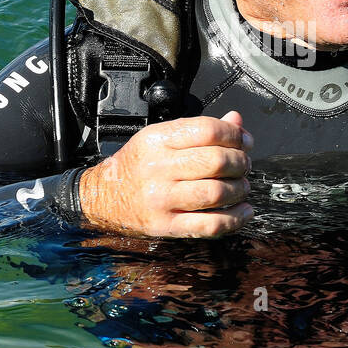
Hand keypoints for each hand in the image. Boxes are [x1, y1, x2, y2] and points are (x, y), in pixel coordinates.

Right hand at [78, 110, 254, 238]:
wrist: (102, 198)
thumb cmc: (137, 166)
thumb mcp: (161, 138)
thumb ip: (200, 130)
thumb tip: (237, 121)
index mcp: (158, 140)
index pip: (207, 130)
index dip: (234, 135)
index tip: (244, 141)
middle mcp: (158, 168)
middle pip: (216, 161)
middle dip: (241, 163)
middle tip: (244, 165)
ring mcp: (162, 199)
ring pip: (217, 193)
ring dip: (240, 189)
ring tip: (242, 186)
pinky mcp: (166, 225)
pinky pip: (209, 224)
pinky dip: (234, 219)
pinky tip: (243, 211)